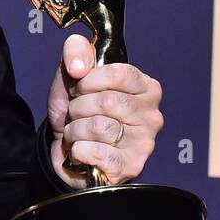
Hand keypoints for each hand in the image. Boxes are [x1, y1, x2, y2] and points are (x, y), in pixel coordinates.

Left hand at [45, 33, 163, 189]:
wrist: (66, 149)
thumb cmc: (77, 110)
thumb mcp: (71, 74)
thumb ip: (76, 52)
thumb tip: (79, 66)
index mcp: (145, 88)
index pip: (119, 74)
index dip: (88, 81)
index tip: (79, 88)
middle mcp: (152, 115)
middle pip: (107, 102)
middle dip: (78, 108)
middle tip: (77, 115)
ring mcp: (145, 143)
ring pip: (99, 127)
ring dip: (75, 130)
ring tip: (78, 133)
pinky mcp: (132, 167)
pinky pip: (95, 152)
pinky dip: (77, 150)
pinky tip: (81, 150)